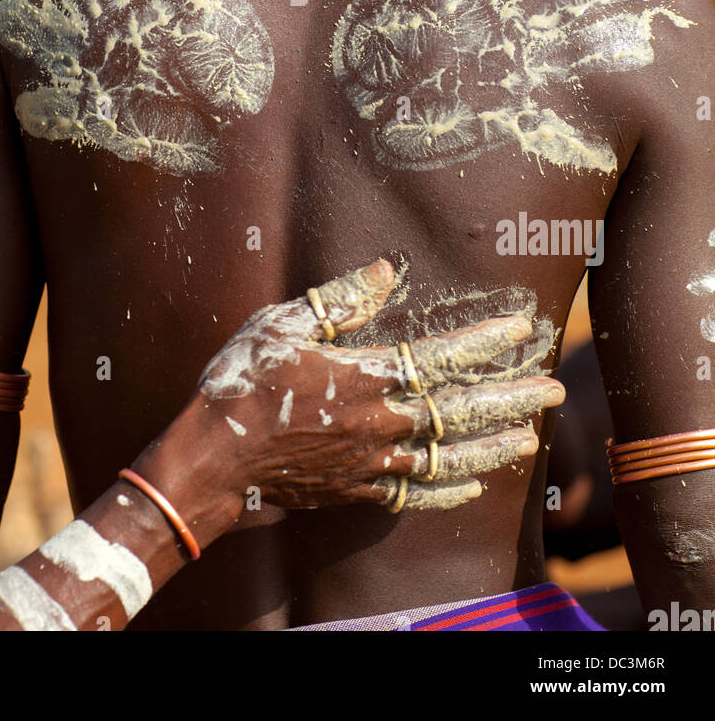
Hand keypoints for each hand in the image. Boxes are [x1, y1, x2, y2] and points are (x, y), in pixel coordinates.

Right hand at [195, 258, 564, 512]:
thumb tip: (385, 269)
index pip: (441, 358)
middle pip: (460, 412)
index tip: (522, 331)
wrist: (212, 462)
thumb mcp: (282, 326)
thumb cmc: (243, 384)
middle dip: (510, 398)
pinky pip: (415, 498)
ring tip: (529, 437)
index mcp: (366, 378)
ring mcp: (372, 465)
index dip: (484, 344)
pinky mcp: (356, 494)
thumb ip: (338, 300)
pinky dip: (448, 493)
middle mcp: (380, 425)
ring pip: (448, 460)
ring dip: (493, 447)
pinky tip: (473, 488)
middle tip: (554, 388)